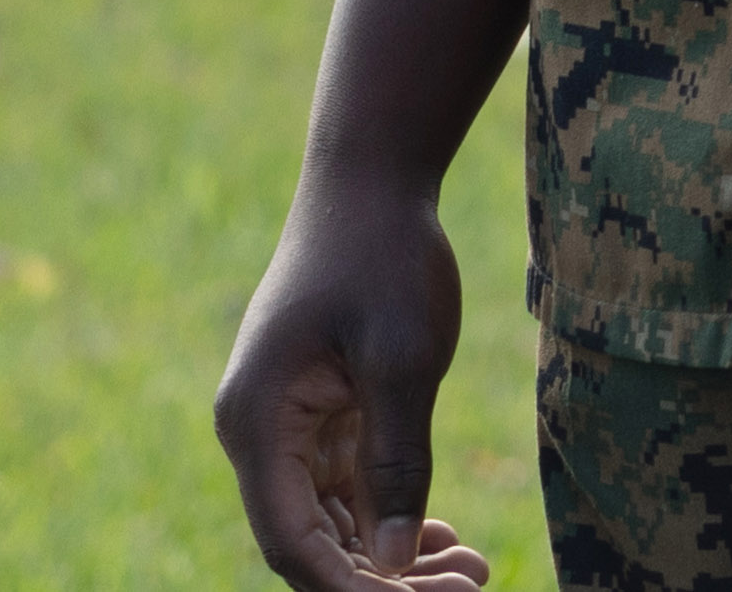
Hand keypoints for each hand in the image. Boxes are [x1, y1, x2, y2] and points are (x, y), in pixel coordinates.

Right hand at [214, 180, 487, 586]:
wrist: (373, 180)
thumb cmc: (382, 254)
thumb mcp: (403, 356)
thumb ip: (396, 460)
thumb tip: (392, 563)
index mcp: (258, 423)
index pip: (293, 543)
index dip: (352, 590)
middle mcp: (261, 437)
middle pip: (312, 545)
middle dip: (384, 581)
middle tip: (470, 585)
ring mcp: (288, 429)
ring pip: (333, 527)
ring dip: (393, 557)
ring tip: (473, 568)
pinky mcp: (320, 419)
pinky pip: (347, 493)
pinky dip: (390, 520)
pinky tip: (446, 538)